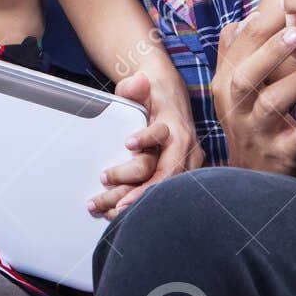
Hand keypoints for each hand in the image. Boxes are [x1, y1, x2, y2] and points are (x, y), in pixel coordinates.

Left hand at [86, 73, 204, 218]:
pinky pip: (162, 193)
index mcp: (175, 125)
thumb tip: (137, 83)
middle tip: (116, 201)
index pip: (163, 134)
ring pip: (163, 188)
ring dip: (136, 202)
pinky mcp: (178, 174)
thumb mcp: (145, 84)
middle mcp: (184, 147)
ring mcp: (184, 163)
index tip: (128, 142)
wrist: (171, 97)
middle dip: (141, 190)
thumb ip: (135, 86)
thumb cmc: (155, 94)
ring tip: (110, 211)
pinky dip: (141, 204)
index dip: (147, 138)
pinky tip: (119, 213)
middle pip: (165, 172)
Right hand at [210, 6, 295, 176]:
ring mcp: (256, 133)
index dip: (264, 20)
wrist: (253, 180)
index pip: (238, 45)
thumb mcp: (235, 90)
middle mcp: (236, 108)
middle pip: (245, 75)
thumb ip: (236, 54)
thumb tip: (241, 17)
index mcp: (225, 84)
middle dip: (271, 51)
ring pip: (273, 103)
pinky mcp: (281, 156)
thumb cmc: (251, 122)